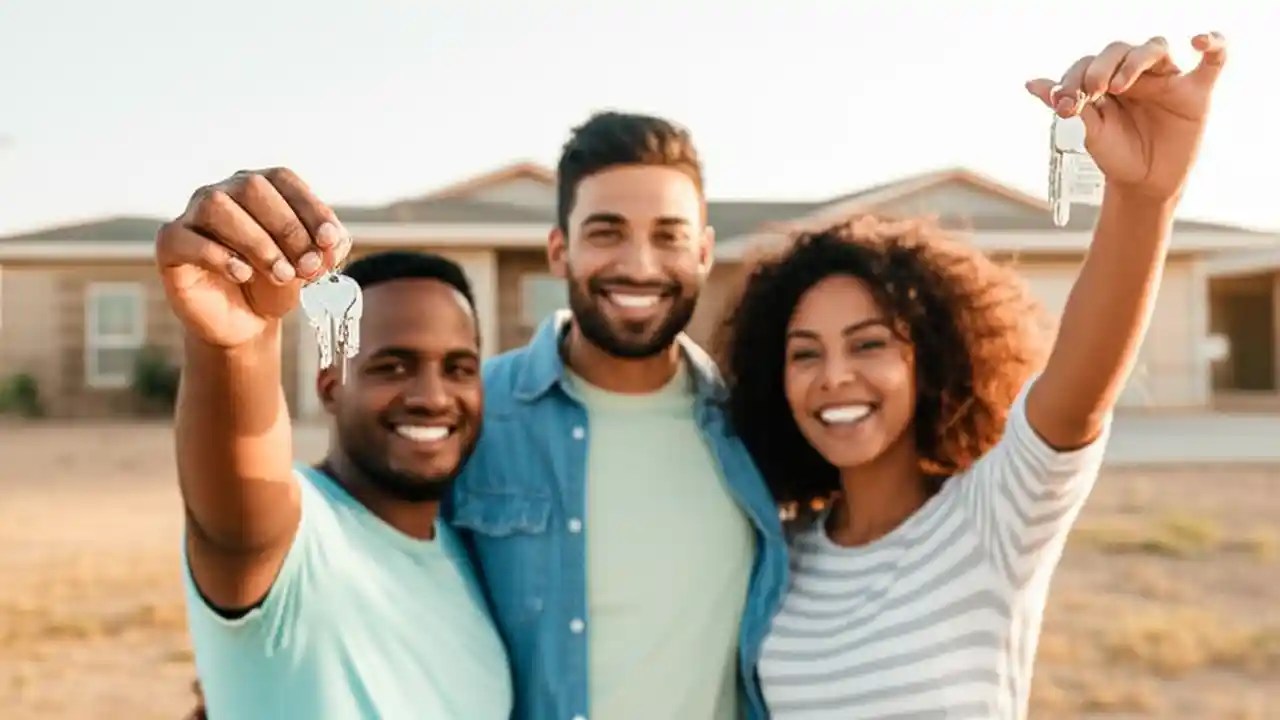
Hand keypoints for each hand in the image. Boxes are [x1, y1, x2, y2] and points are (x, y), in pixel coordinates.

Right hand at [155, 168, 351, 348]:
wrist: (244, 320)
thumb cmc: (276, 283)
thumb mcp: (309, 267)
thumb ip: (325, 251)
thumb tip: (331, 244)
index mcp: (259, 187)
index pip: (283, 179)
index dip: (310, 208)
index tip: (330, 242)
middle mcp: (223, 192)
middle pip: (252, 187)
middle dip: (287, 228)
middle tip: (307, 266)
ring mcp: (192, 215)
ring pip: (218, 208)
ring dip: (257, 243)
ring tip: (281, 274)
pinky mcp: (171, 244)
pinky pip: (188, 239)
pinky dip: (220, 256)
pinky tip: (243, 274)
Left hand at [1026, 32, 1226, 199]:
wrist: (1143, 184)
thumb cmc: (1116, 154)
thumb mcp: (1089, 132)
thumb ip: (1068, 105)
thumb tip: (1031, 83)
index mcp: (1106, 80)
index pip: (1087, 64)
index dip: (1072, 79)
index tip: (1063, 105)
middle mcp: (1136, 74)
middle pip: (1118, 50)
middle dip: (1100, 67)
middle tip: (1091, 90)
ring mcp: (1167, 79)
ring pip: (1154, 48)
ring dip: (1134, 60)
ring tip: (1118, 85)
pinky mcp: (1195, 92)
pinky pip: (1214, 60)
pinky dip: (1214, 43)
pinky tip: (1200, 41)